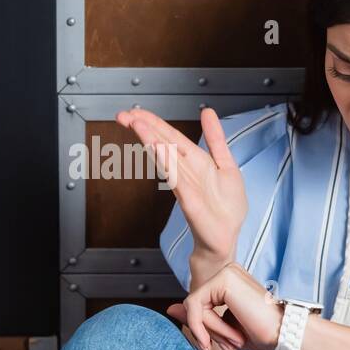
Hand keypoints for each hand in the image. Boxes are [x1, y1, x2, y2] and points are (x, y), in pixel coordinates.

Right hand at [116, 106, 247, 259]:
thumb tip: (207, 111)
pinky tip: (156, 148)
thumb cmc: (226, 207)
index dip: (153, 122)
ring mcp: (185, 185)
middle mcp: (186, 171)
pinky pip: (176, 178)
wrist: (226, 237)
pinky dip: (167, 162)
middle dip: (144, 127)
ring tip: (136, 124)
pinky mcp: (189, 200)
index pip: (170, 135)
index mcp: (194, 160)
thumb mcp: (226, 163)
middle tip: (122, 115)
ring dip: (151, 139)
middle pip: (162, 143)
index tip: (134, 112)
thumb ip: (215, 138)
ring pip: (165, 157)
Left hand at [166, 261, 283, 349]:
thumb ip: (195, 317)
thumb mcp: (221, 329)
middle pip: (194, 304)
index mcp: (228, 282)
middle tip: (229, 345)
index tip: (219, 345)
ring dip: (210, 330)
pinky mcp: (223, 279)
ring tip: (235, 339)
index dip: (204, 329)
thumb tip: (169, 309)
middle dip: (206, 330)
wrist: (284, 334)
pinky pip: (196, 305)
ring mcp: (225, 273)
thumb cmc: (261, 333)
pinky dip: (206, 325)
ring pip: (193, 305)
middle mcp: (227, 272)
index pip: (199, 304)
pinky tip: (229, 335)